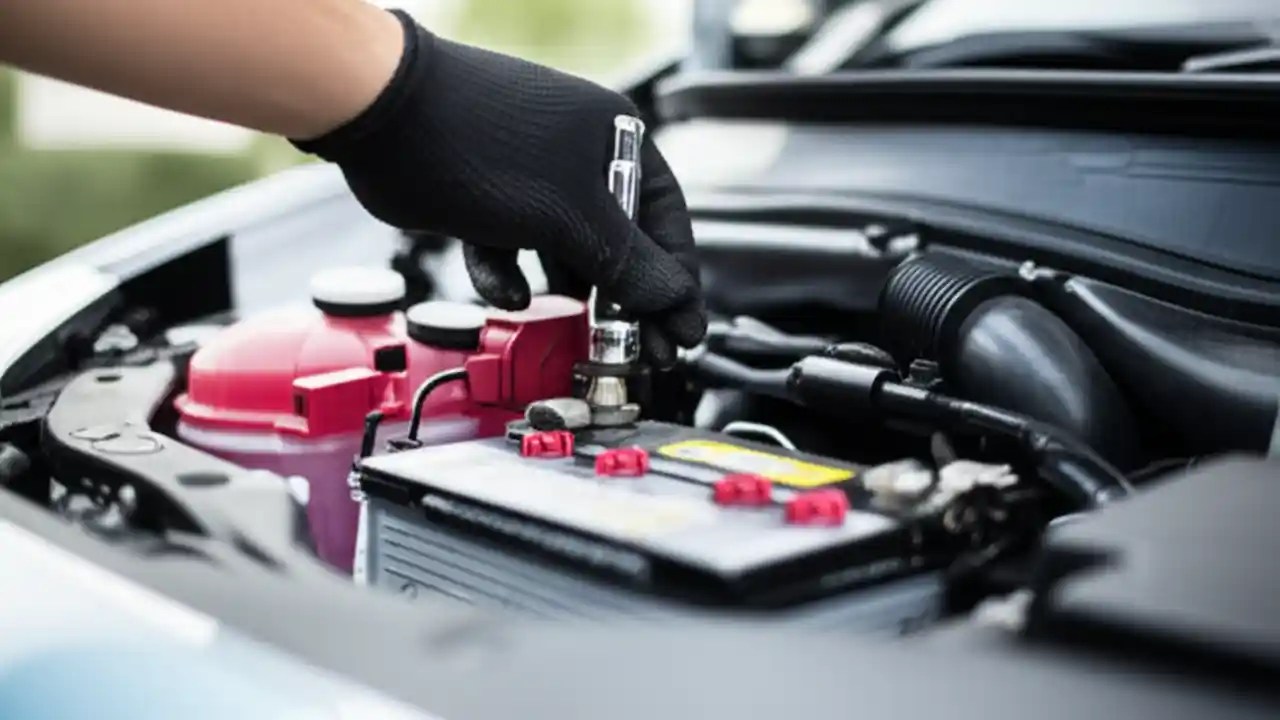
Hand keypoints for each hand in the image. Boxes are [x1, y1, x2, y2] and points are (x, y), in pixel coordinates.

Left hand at [294, 10, 705, 366]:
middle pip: (618, 242)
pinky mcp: (489, 200)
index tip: (683, 331)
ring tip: (580, 331)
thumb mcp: (570, 214)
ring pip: (566, 252)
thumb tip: (674, 299)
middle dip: (624, 298)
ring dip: (570, 292)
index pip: (665, 219)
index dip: (677, 281)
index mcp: (614, 138)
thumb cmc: (480, 141)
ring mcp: (531, 178)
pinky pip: (514, 250)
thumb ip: (627, 263)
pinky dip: (510, 276)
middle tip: (639, 348)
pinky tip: (507, 290)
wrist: (381, 116)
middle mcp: (578, 155)